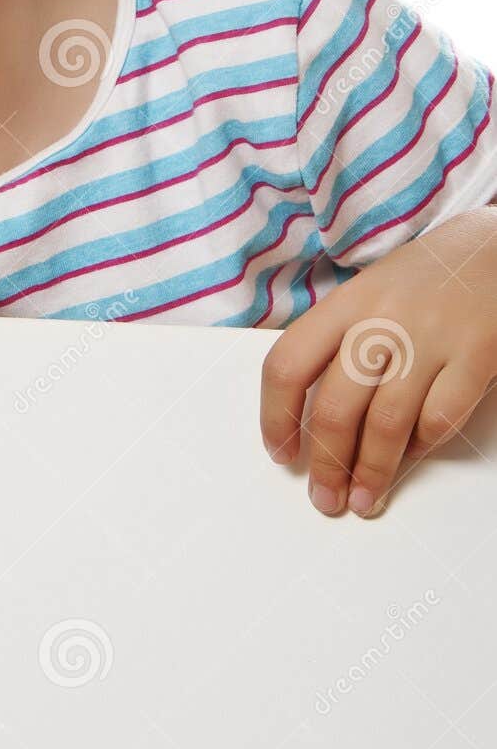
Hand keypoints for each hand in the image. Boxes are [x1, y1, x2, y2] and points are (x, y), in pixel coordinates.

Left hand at [260, 206, 496, 516]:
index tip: (281, 453)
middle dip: (326, 464)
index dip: (275, 418)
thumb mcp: (369, 292)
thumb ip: (337, 343)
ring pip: (385, 424)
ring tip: (363, 500)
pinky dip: (421, 448)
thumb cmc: (426, 278)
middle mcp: (381, 320)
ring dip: (371, 472)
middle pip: (334, 407)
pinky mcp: (476, 355)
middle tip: (325, 497)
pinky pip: (439, 419)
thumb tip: (306, 418)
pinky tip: (410, 460)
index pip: (287, 365)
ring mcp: (430, 339)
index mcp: (346, 302)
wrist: (495, 249)